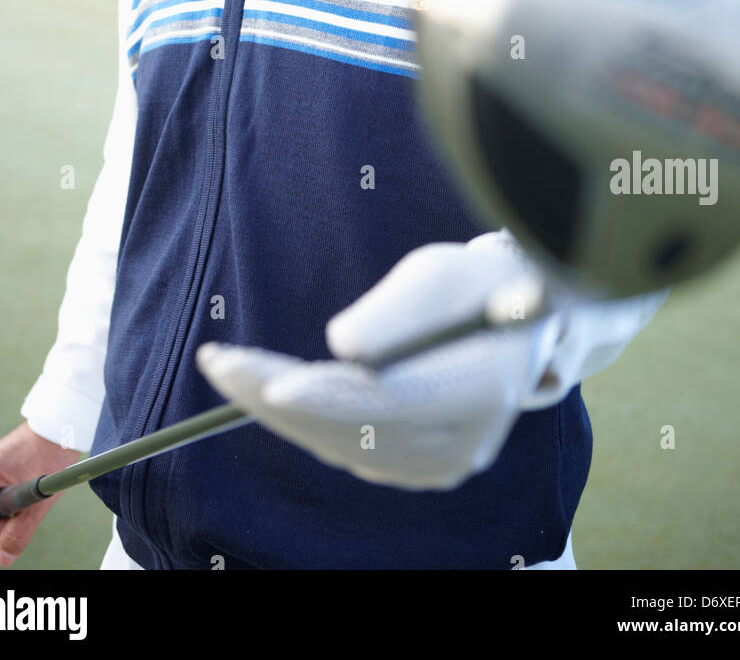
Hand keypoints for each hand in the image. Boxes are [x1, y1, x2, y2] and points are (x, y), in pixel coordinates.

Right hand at [0, 423, 81, 566]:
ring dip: (3, 513)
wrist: (63, 423)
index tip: (16, 529)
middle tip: (22, 519)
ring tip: (28, 502)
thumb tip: (4, 559)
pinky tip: (27, 493)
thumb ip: (20, 532)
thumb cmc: (53, 455)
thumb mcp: (39, 499)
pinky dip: (7, 501)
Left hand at [197, 230, 563, 489]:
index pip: (392, 405)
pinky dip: (307, 421)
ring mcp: (446, 465)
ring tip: (229, 369)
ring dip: (279, 409)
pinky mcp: (423, 468)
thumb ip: (392, 311)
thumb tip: (340, 346)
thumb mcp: (437, 272)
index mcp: (482, 388)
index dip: (326, 397)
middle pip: (353, 432)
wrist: (522, 318)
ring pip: (342, 446)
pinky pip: (350, 451)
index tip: (270, 383)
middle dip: (275, 396)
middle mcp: (466, 443)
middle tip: (217, 363)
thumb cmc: (474, 280)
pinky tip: (270, 390)